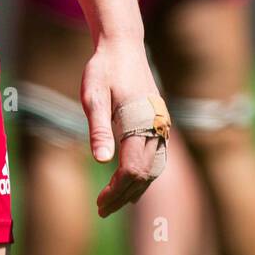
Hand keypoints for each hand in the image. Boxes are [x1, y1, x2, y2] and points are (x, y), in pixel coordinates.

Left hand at [80, 35, 165, 216]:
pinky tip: (131, 182)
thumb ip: (98, 128)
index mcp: (139, 122)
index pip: (132, 170)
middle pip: (145, 175)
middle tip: (102, 209)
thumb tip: (102, 162)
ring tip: (113, 202)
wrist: (123, 45)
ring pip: (154, 168)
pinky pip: (157, 157)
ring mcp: (161, 124)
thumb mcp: (93, 96)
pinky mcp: (160, 121)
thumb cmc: (103, 69)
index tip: (100, 202)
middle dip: (123, 195)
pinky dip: (145, 175)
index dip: (116, 191)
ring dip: (135, 188)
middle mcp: (156, 126)